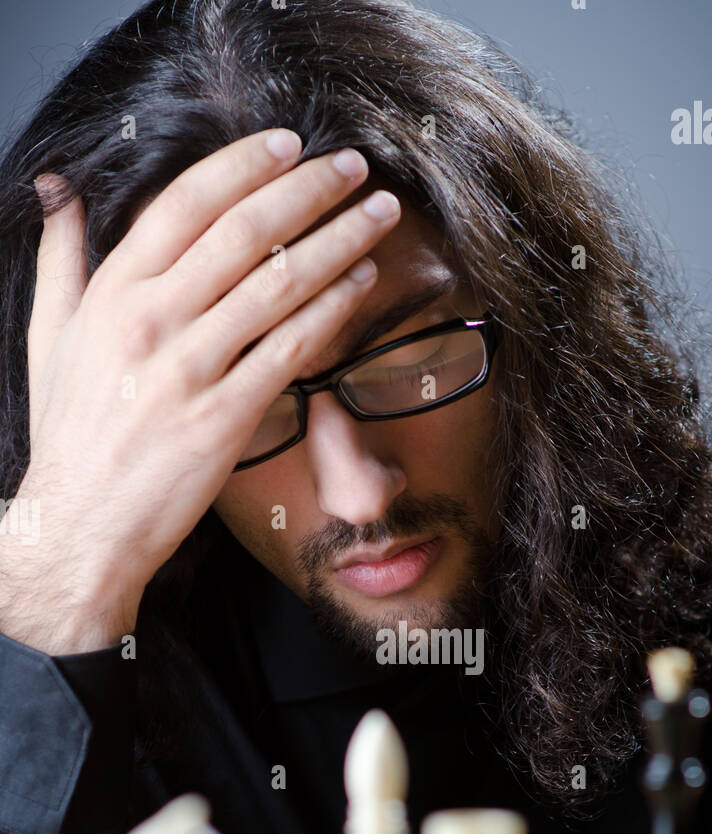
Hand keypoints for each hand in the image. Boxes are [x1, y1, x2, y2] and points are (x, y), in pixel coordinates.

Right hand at [0, 129, 398, 653]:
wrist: (81, 526)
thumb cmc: (70, 436)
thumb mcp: (48, 338)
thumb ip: (61, 260)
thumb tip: (60, 191)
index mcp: (112, 293)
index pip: (185, 203)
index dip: (243, 166)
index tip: (289, 145)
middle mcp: (151, 321)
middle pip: (243, 232)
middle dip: (308, 190)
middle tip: (353, 167)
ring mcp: (189, 370)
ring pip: (277, 284)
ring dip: (337, 240)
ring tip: (377, 215)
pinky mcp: (224, 419)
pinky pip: (289, 350)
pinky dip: (331, 310)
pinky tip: (362, 283)